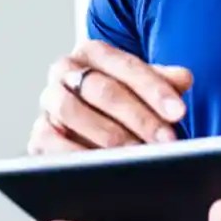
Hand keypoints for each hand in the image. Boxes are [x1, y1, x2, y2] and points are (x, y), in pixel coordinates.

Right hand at [28, 40, 193, 154]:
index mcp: (93, 52)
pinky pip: (52, 143)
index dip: (155, 90)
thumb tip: (183, 78)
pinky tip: (105, 169)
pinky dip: (78, 156)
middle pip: (102, 90)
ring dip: (109, 136)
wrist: (90, 127)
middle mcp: (65, 71)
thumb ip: (164, 81)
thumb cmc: (121, 103)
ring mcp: (48, 101)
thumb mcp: (144, 88)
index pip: (127, 66)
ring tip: (139, 156)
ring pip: (74, 112)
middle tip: (165, 141)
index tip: (179, 112)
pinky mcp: (38, 133)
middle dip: (138, 117)